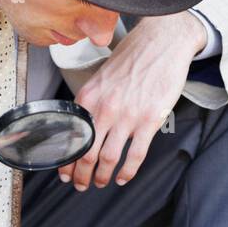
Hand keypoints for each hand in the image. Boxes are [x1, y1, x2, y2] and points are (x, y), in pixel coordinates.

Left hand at [58, 11, 206, 189]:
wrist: (162, 41)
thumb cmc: (132, 58)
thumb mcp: (101, 78)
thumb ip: (91, 102)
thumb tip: (81, 128)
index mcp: (89, 98)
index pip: (71, 138)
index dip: (66, 161)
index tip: (66, 173)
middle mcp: (105, 108)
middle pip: (86, 154)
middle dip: (81, 176)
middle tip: (81, 185)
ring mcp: (128, 116)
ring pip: (108, 158)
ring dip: (102, 177)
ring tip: (102, 182)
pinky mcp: (150, 120)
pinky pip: (135, 155)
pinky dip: (127, 172)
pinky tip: (123, 178)